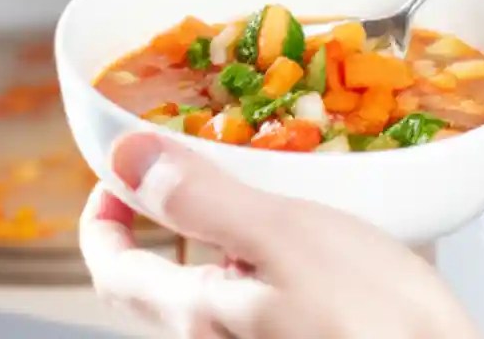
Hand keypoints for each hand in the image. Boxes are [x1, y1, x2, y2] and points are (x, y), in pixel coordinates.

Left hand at [79, 131, 480, 338]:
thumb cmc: (381, 324)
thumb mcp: (286, 239)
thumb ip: (203, 200)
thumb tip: (129, 160)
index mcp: (199, 313)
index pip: (114, 268)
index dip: (102, 217)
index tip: (115, 174)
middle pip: (158, 280)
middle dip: (161, 219)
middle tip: (183, 168)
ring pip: (213, 287)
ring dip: (218, 232)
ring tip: (255, 185)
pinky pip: (261, 296)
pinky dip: (265, 253)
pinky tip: (308, 230)